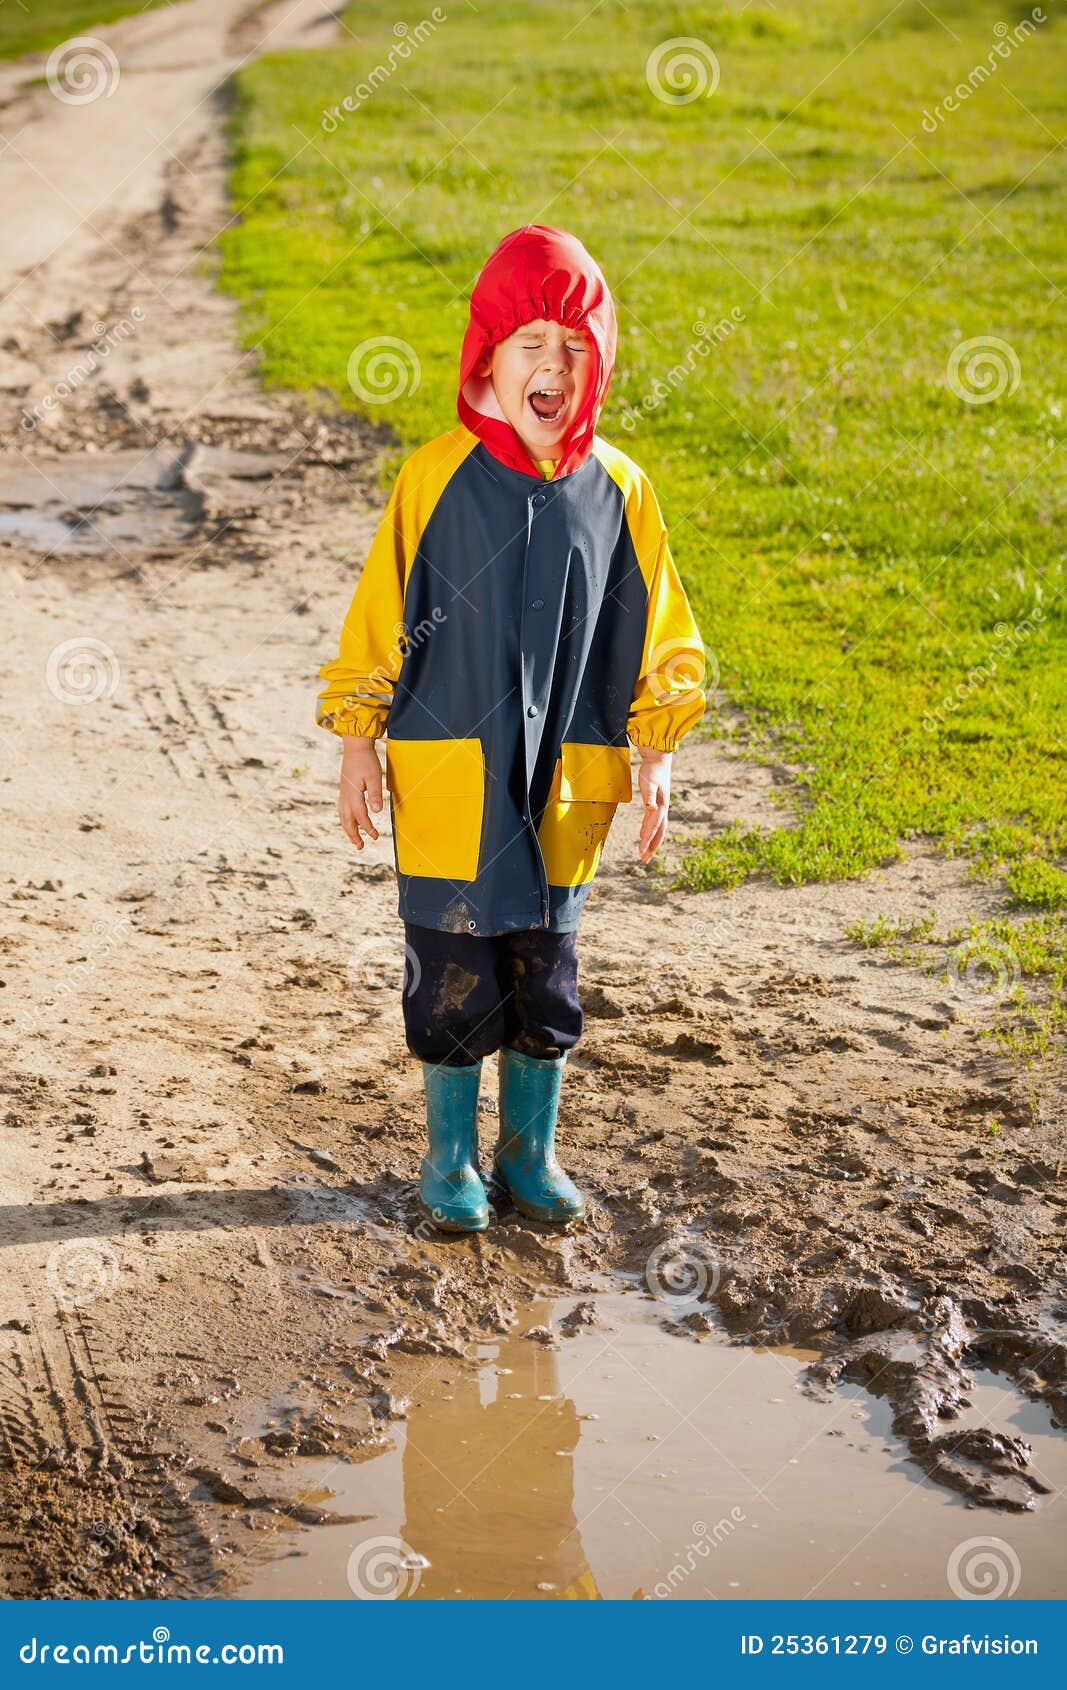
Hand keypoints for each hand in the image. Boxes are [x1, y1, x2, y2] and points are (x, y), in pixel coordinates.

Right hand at [338, 736, 383, 850]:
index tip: (375, 836)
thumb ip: (375, 794)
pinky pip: (342, 809)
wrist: (355, 747)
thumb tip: (376, 811)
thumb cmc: (367, 761)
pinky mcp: (344, 790)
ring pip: (343, 816)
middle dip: (353, 835)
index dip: (367, 828)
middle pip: (347, 820)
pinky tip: (351, 821)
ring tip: (355, 839)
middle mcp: (345, 796)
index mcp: (353, 794)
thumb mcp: (374, 777)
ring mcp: (343, 793)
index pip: (360, 816)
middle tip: (360, 847)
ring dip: (349, 829)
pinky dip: (346, 819)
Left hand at [637, 748, 671, 863]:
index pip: (653, 827)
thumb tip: (651, 809)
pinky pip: (655, 822)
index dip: (647, 839)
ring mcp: (662, 807)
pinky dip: (650, 831)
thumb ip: (649, 796)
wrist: (659, 759)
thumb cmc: (652, 770)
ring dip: (652, 842)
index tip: (641, 850)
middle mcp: (663, 809)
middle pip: (659, 832)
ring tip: (644, 853)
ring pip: (659, 829)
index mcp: (661, 806)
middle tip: (644, 860)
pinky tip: (643, 835)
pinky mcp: (658, 804)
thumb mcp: (649, 782)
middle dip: (652, 847)